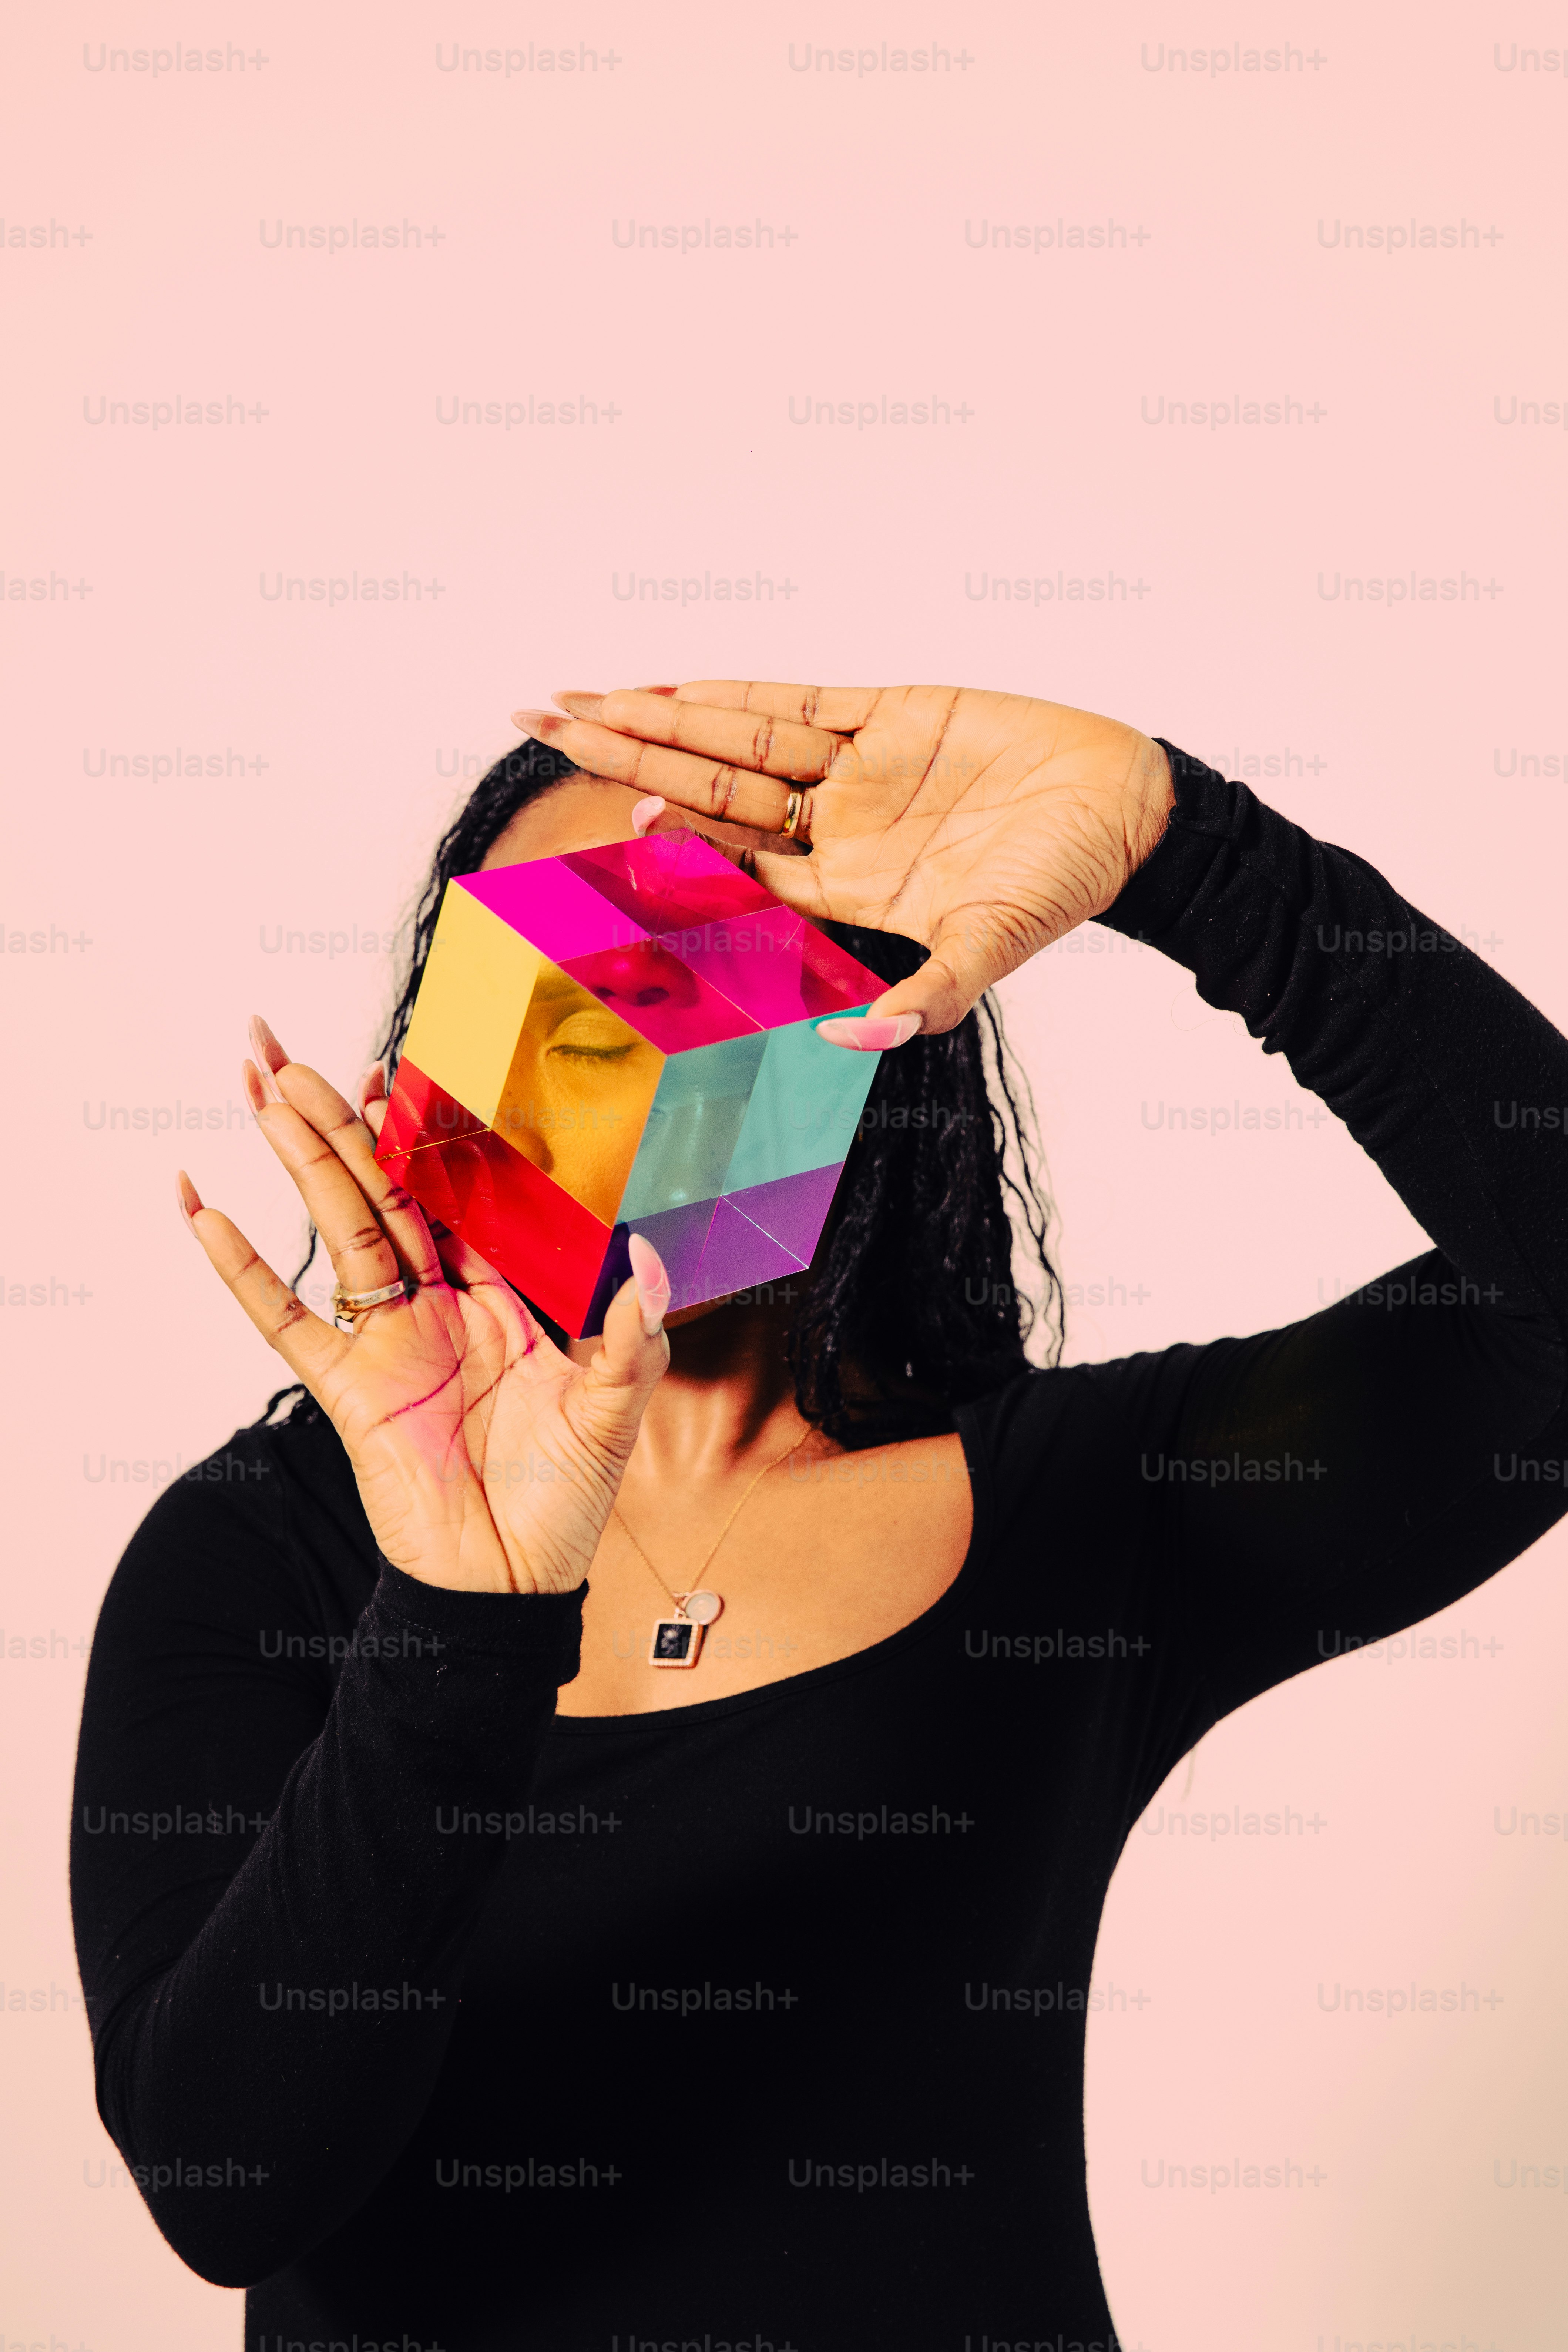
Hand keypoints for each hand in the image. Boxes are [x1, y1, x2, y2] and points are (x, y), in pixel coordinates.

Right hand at [175, 1020, 670, 1594]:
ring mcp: (388, 1340)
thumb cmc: (566, 1499)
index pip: (458, 1191)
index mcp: (502, 1294)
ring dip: (298, 1159)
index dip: (427, 1132)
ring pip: (336, 1228)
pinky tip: (200, 1208)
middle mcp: (439, 1304)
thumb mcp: (614, 1408)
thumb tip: (651, 1257)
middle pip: (382, 1191)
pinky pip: (281, 1319)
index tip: (398, 1067)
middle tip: (293, 1051)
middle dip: (340, 1121)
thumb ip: (631, 1333)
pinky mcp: (348, 1389)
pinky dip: (241, 1267)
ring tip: (262, 1090)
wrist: (512, 1584)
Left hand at [511, 683, 1173, 1039]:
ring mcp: (858, 766)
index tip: (600, 827)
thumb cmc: (1068, 883)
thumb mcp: (991, 949)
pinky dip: (731, 689)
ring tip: (577, 696)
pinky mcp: (891, 711)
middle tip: (535, 727)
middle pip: (707, 789)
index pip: (735, 867)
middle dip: (622, 759)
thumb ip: (921, 1000)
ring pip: (735, 735)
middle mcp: (835, 825)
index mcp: (847, 888)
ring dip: (656, 715)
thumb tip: (846, 1044)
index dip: (669, 845)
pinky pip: (795, 697)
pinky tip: (667, 681)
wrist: (1129, 808)